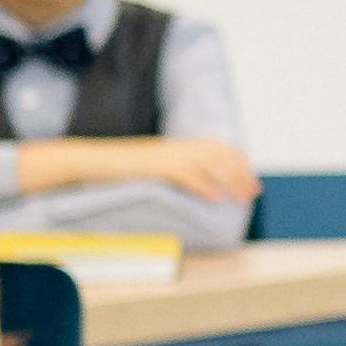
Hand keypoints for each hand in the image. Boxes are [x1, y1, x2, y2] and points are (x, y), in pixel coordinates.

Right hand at [24, 136, 261, 207]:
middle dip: (240, 174)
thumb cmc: (120, 169)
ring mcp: (165, 155)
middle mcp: (175, 147)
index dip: (237, 163)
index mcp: (177, 146)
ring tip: (242, 198)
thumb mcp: (153, 169)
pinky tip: (215, 199)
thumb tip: (199, 187)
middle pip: (218, 154)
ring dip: (229, 181)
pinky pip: (185, 174)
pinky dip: (203, 186)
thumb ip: (176, 173)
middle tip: (254, 192)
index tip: (251, 179)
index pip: (217, 148)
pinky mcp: (155, 166)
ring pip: (208, 164)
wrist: (91, 160)